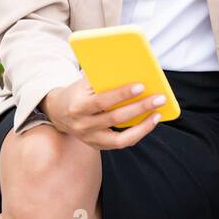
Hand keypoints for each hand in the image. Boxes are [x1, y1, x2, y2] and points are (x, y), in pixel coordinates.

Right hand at [41, 78, 164, 149]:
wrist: (58, 112)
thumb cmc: (78, 92)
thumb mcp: (84, 83)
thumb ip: (104, 80)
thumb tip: (135, 73)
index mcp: (77, 106)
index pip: (101, 101)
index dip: (121, 94)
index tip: (141, 86)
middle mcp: (82, 125)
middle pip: (114, 118)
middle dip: (140, 108)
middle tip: (160, 98)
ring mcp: (89, 138)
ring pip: (120, 138)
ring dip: (143, 126)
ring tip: (158, 114)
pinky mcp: (97, 145)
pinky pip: (120, 143)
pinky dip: (137, 133)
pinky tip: (150, 122)